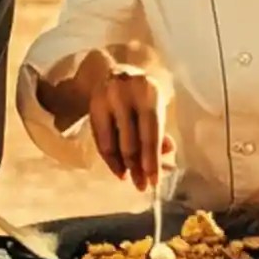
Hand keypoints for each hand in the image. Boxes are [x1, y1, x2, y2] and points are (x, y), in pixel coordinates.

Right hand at [89, 66, 173, 190]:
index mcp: (149, 93)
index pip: (151, 132)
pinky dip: (110, 159)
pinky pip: (101, 141)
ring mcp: (106, 100)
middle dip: (138, 167)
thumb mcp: (155, 107)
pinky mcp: (92, 108)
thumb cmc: (141, 96)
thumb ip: (160, 132)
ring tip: (131, 180)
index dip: (153, 159)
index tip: (155, 180)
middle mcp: (125, 94)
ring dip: (124, 166)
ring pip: (114, 143)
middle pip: (131, 140)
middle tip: (142, 186)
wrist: (113, 72)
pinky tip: (119, 170)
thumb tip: (166, 158)